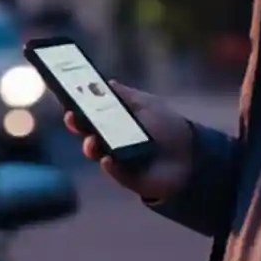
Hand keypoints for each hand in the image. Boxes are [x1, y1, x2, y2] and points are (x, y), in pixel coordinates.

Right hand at [63, 81, 194, 202]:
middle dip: (77, 125)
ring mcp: (117, 160)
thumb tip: (107, 83)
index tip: (68, 101)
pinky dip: (110, 165)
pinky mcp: (126, 177)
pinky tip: (108, 159)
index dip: (77, 109)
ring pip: (96, 152)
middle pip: (86, 132)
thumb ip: (126, 95)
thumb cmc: (169, 126)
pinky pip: (113, 171)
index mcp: (115, 123)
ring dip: (90, 145)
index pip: (89, 115)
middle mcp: (112, 141)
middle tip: (72, 117)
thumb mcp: (147, 104)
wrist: (192, 153)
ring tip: (92, 140)